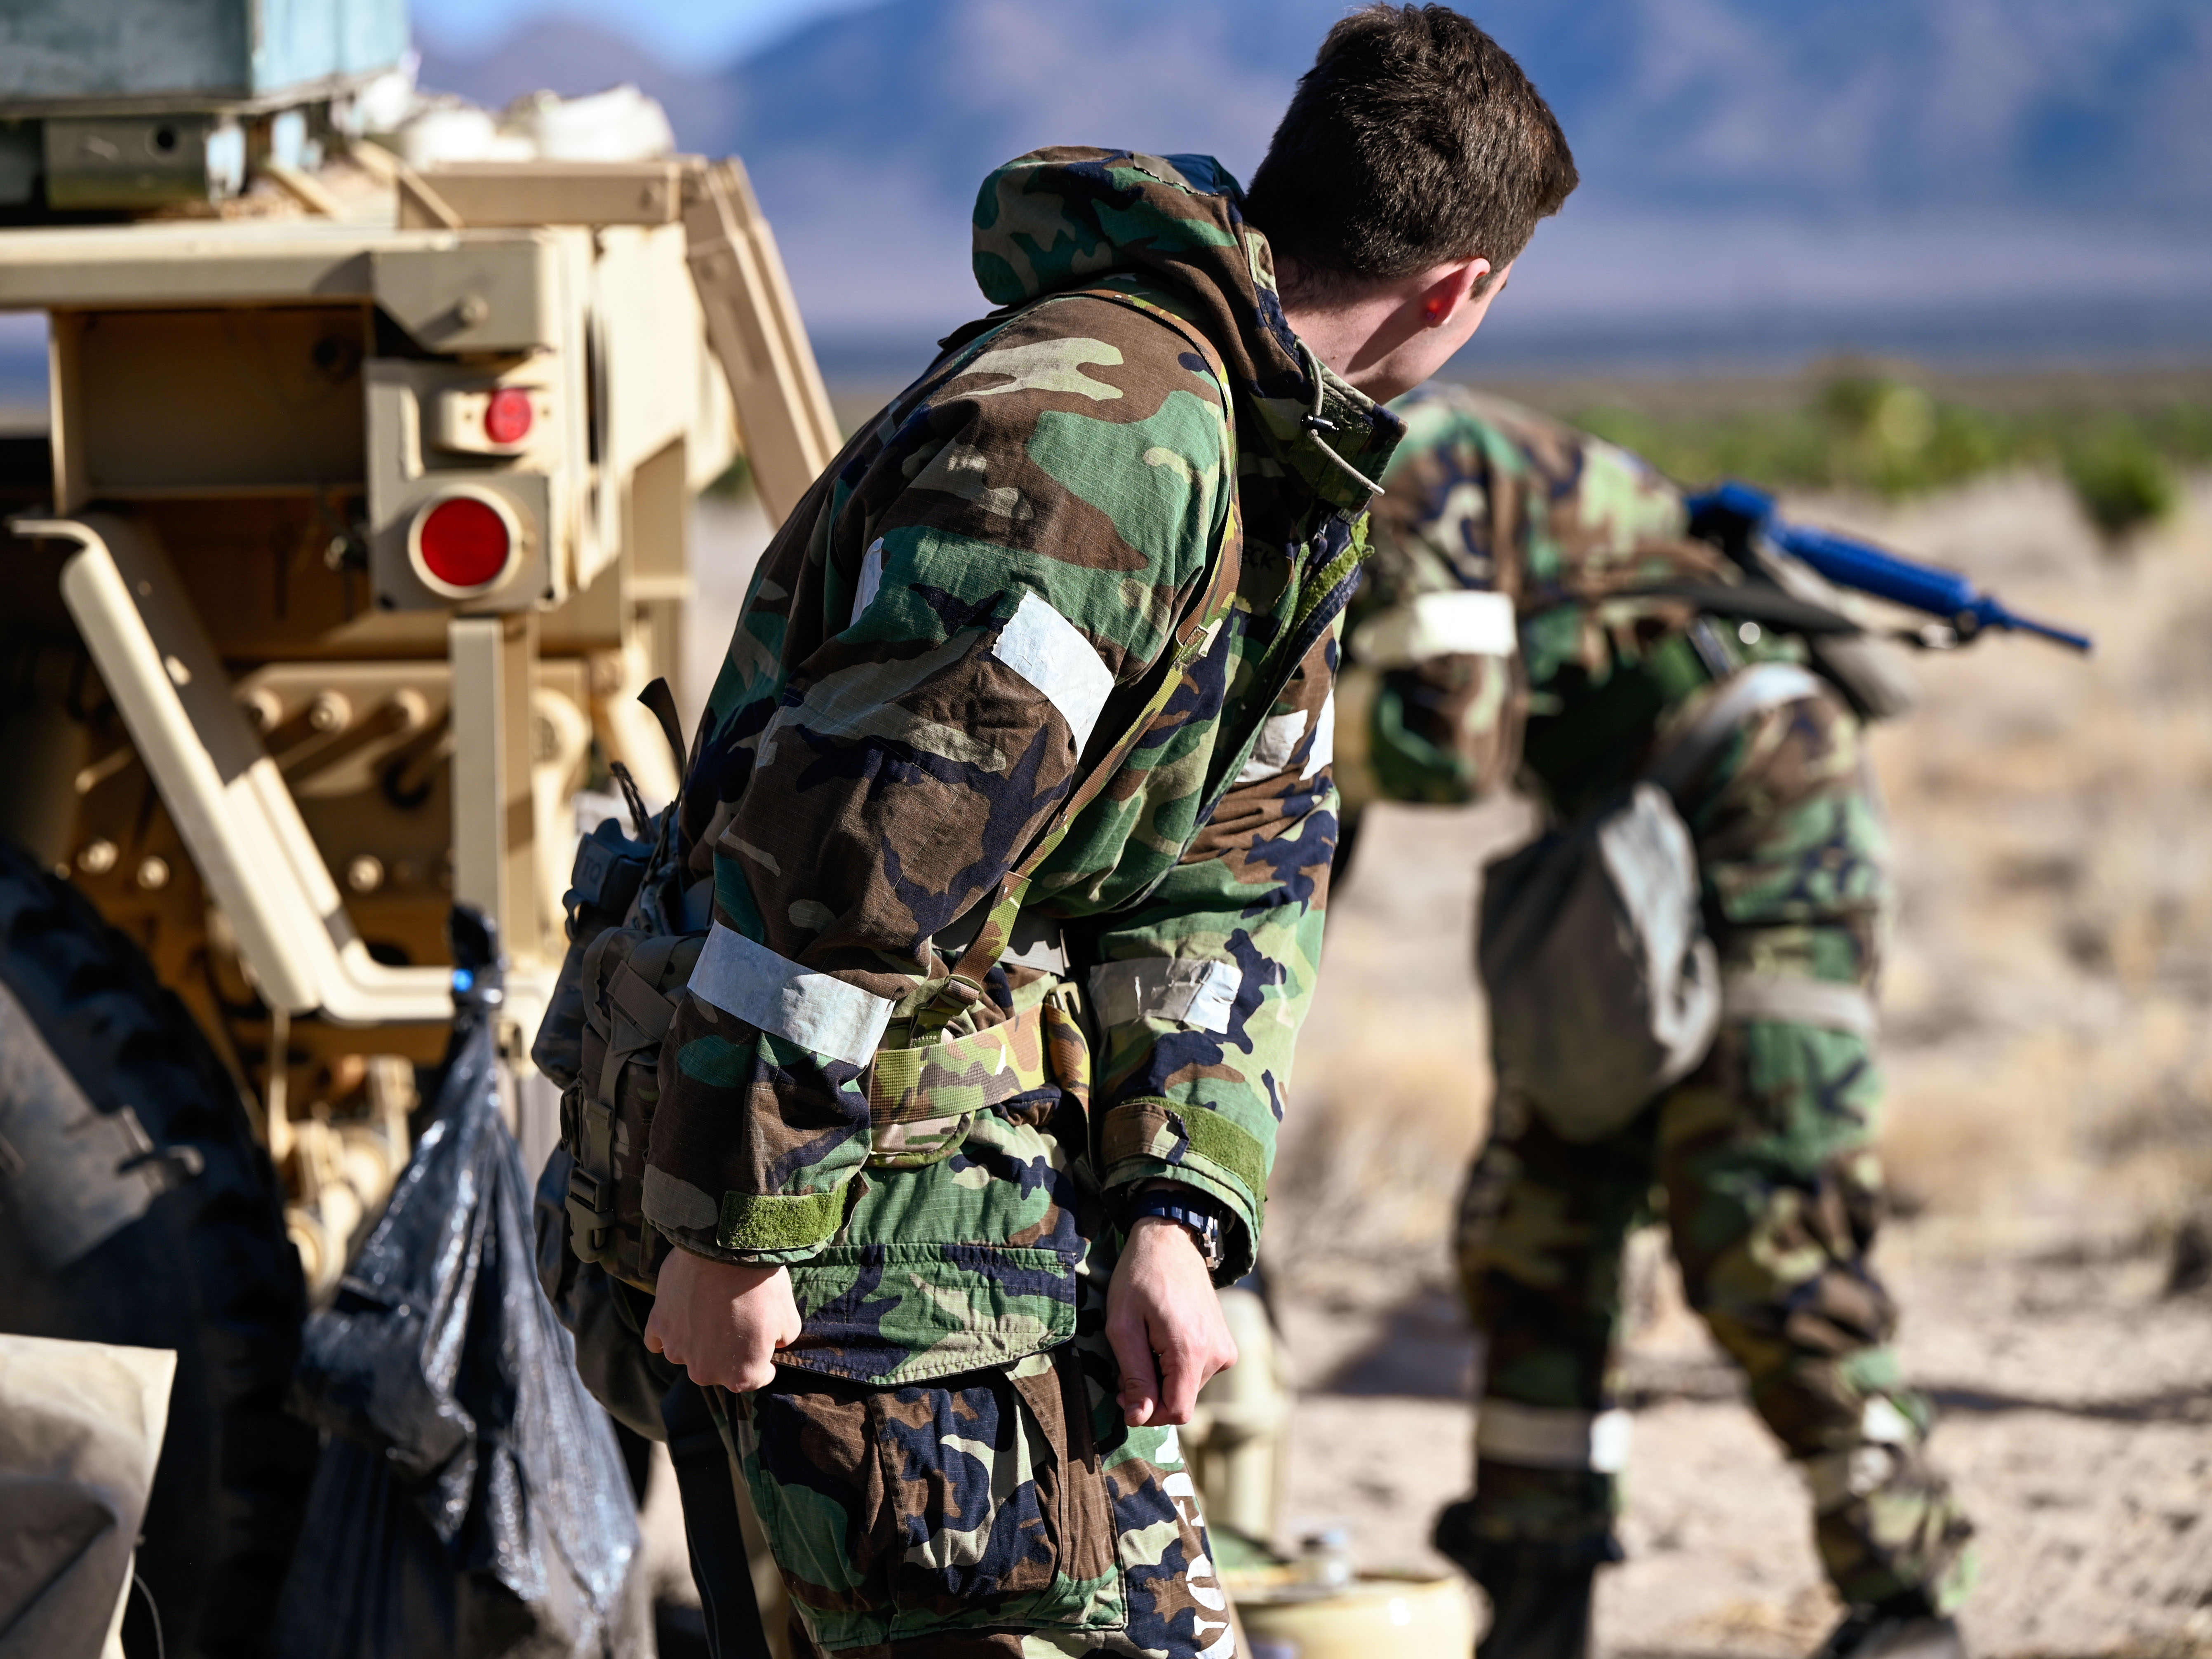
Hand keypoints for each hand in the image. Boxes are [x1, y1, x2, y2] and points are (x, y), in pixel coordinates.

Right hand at [644, 1246, 801, 1391]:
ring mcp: (678, 1349)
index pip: (754, 1378)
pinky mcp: (658, 1325)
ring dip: (698, 1340)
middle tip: (736, 1321)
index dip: (762, 1361)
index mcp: (740, 1375)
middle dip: (728, 1351)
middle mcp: (705, 1371)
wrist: (726, 1250)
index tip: (764, 1345)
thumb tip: (772, 1343)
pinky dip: (668, 1332)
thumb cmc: (761, 1285)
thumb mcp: (789, 1319)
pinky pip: (657, 1340)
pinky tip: (679, 1316)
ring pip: (688, 1354)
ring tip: (710, 1308)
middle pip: (718, 1369)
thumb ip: (780, 1342)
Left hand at [1105, 1212, 1238, 1426]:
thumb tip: (1138, 1418)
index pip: (1177, 1412)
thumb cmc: (1139, 1278)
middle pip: (1181, 1400)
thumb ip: (1134, 1376)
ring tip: (1146, 1344)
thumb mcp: (1123, 1326)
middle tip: (1127, 1364)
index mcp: (1191, 1350)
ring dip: (1163, 1379)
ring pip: (1189, 1388)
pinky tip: (1163, 1340)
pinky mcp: (1226, 1345)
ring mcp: (1226, 1349)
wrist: (1170, 1242)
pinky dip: (1177, 1367)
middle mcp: (1217, 1354)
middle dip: (1151, 1393)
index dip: (1147, 1413)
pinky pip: (1200, 1373)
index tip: (1124, 1396)